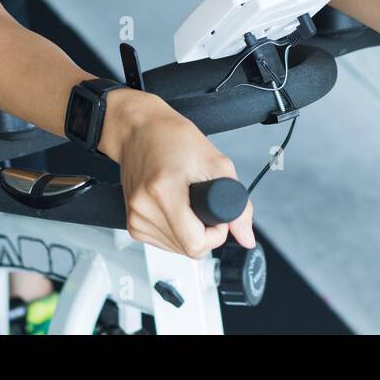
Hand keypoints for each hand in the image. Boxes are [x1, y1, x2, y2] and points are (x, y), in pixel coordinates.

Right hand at [98, 87, 255, 258]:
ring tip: (186, 201)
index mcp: (163, 191)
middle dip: (205, 232)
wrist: (139, 129)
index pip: (195, 244)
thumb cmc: (174, 138)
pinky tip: (175, 208)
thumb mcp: (216, 163)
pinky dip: (176, 231)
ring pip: (177, 249)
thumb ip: (238, 205)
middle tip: (203, 203)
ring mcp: (135, 218)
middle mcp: (144, 209)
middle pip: (188, 249)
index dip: (216, 234)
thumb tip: (247, 238)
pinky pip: (163, 243)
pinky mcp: (132, 224)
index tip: (217, 215)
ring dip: (190, 232)